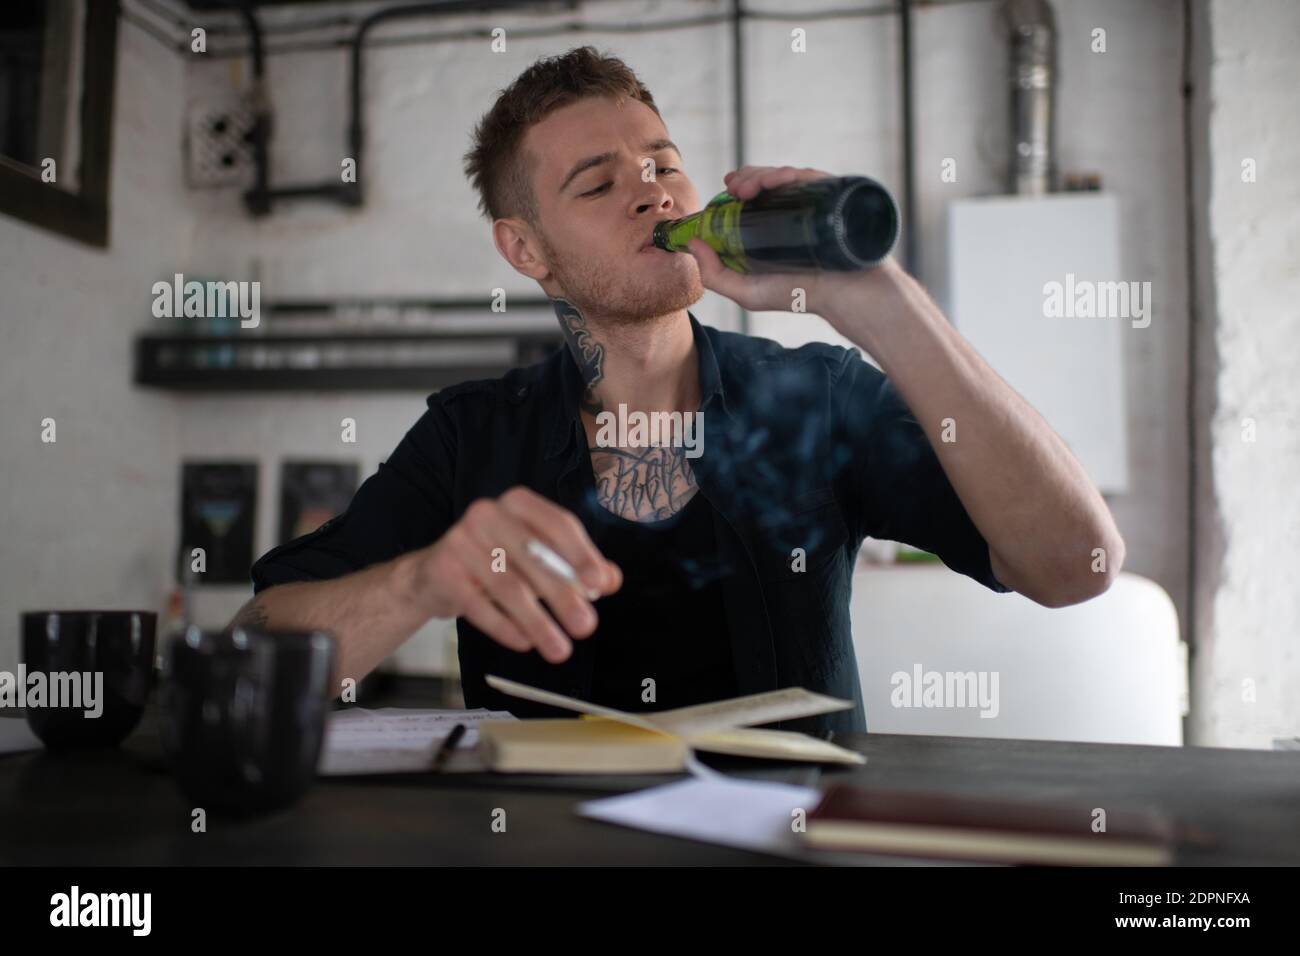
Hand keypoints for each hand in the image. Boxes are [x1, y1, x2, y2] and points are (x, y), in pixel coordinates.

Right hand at [411, 487, 621, 662]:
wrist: (434, 575)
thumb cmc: (497, 562)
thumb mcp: (538, 558)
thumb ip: (576, 566)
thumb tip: (610, 580)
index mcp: (518, 503)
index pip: (558, 524)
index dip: (582, 555)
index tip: (600, 585)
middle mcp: (487, 513)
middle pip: (535, 557)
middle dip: (564, 595)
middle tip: (586, 627)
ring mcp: (460, 540)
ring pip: (508, 586)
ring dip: (538, 622)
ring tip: (560, 650)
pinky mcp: (443, 570)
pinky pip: (478, 605)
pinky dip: (504, 627)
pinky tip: (525, 643)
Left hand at [685, 166, 909, 326]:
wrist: (846, 296)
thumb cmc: (800, 294)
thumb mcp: (747, 292)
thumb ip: (715, 275)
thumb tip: (691, 244)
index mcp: (770, 228)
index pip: (749, 198)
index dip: (734, 189)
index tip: (724, 190)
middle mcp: (791, 212)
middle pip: (764, 183)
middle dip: (745, 178)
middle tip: (735, 187)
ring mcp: (811, 203)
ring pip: (782, 176)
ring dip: (761, 174)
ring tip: (748, 188)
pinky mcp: (830, 197)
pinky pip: (808, 177)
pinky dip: (789, 173)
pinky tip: (775, 179)